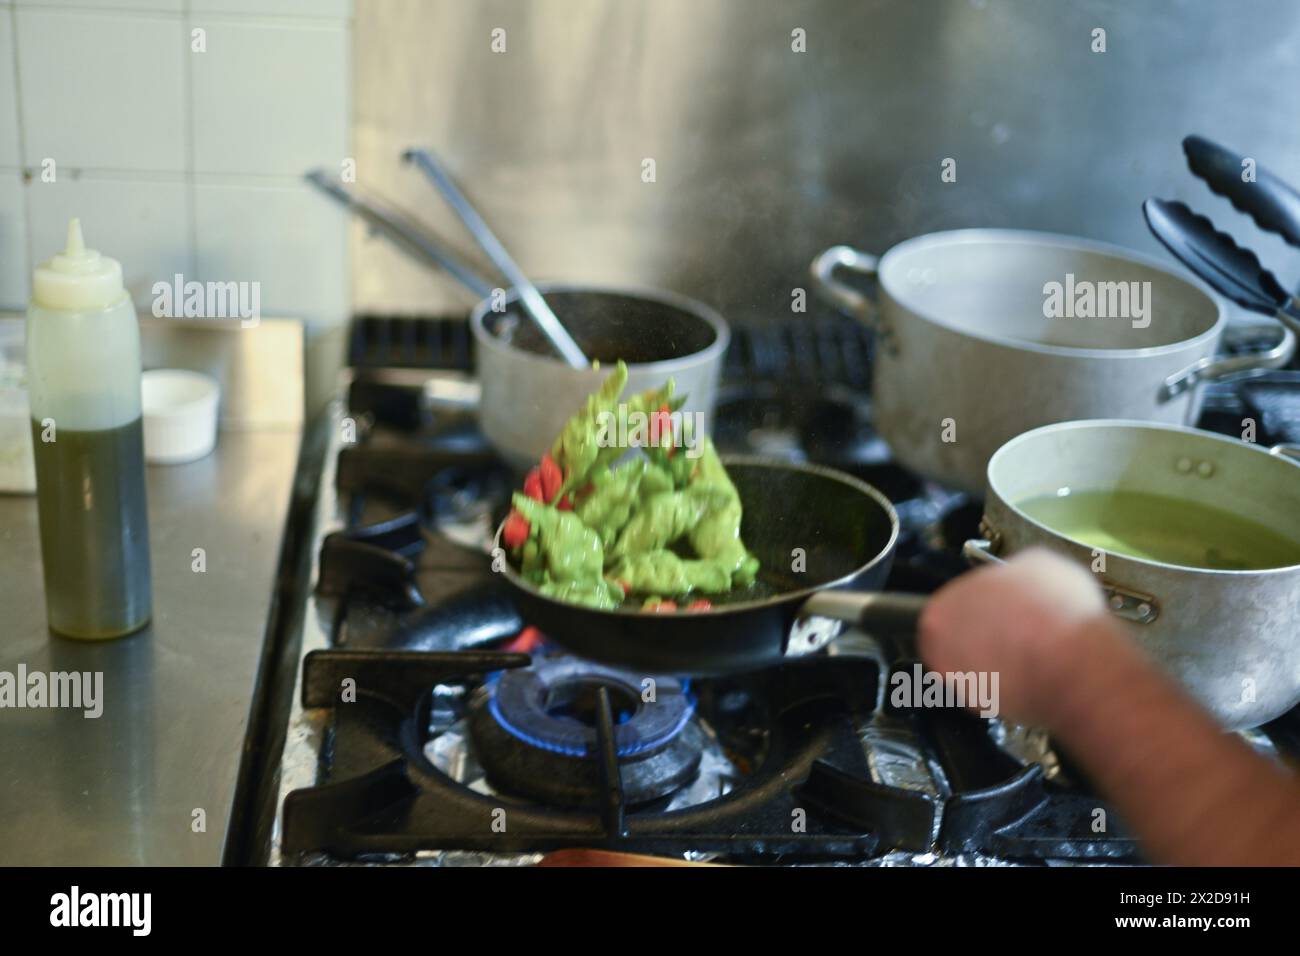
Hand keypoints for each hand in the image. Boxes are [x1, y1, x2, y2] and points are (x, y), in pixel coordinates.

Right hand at [917, 547, 1109, 723]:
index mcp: (937, 624)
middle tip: (1016, 651)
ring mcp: (999, 571)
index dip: (963, 649)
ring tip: (1044, 636)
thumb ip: (965, 672)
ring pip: (1005, 587)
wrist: (1075, 671)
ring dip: (1020, 605)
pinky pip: (1038, 573)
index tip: (982, 661)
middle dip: (991, 623)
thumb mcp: (979, 697)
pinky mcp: (1035, 559)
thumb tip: (978, 671)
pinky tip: (1061, 615)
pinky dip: (1049, 589)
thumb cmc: (1028, 691)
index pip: (939, 631)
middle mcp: (960, 590)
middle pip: (971, 604)